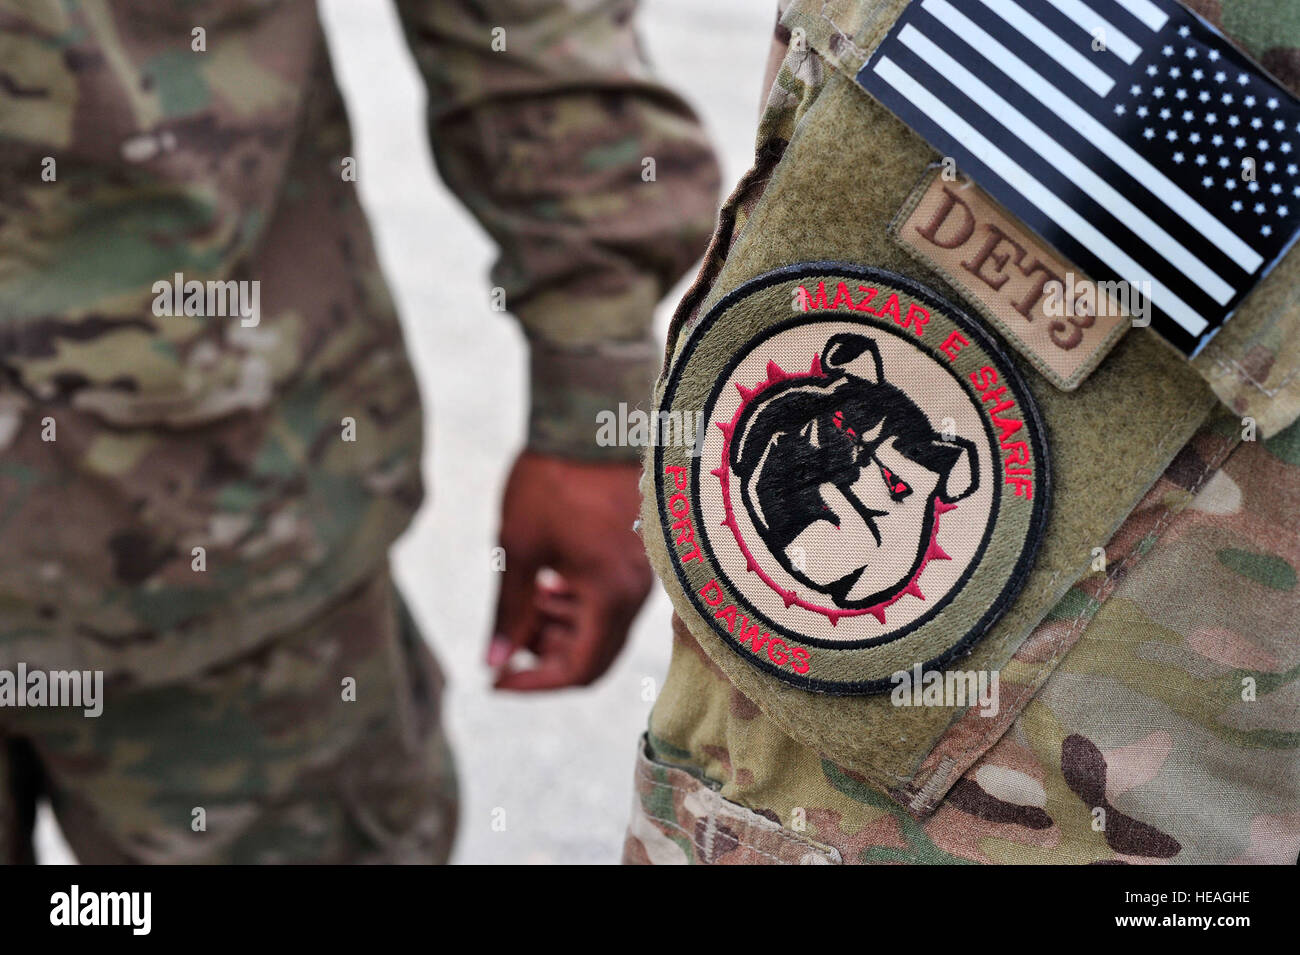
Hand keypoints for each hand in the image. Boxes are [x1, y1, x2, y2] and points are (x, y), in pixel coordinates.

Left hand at [487, 451, 652, 689]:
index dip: (533, 683)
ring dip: (559, 629)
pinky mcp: (638, 556)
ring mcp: (642, 574)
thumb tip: (494, 662)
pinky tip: (548, 582)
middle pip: (594, 655)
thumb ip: (509, 611)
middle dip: (546, 657)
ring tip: (524, 603)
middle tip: (505, 643)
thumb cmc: (552, 479)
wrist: (591, 419)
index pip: (578, 670)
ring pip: (601, 628)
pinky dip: (576, 604)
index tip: (494, 680)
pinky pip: (609, 600)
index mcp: (611, 595)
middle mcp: (636, 592)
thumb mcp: (518, 547)